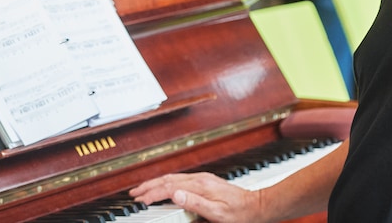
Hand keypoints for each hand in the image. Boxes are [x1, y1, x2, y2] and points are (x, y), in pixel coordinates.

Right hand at [130, 172, 265, 222]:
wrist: (258, 206)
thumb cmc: (239, 213)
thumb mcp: (217, 213)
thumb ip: (195, 203)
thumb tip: (175, 194)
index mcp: (201, 186)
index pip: (169, 187)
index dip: (152, 194)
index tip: (140, 200)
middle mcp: (200, 179)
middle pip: (168, 179)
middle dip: (149, 185)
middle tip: (133, 193)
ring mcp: (203, 179)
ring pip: (173, 178)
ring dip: (156, 183)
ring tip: (143, 190)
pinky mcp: (206, 182)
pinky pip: (180, 180)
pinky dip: (167, 183)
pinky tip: (164, 188)